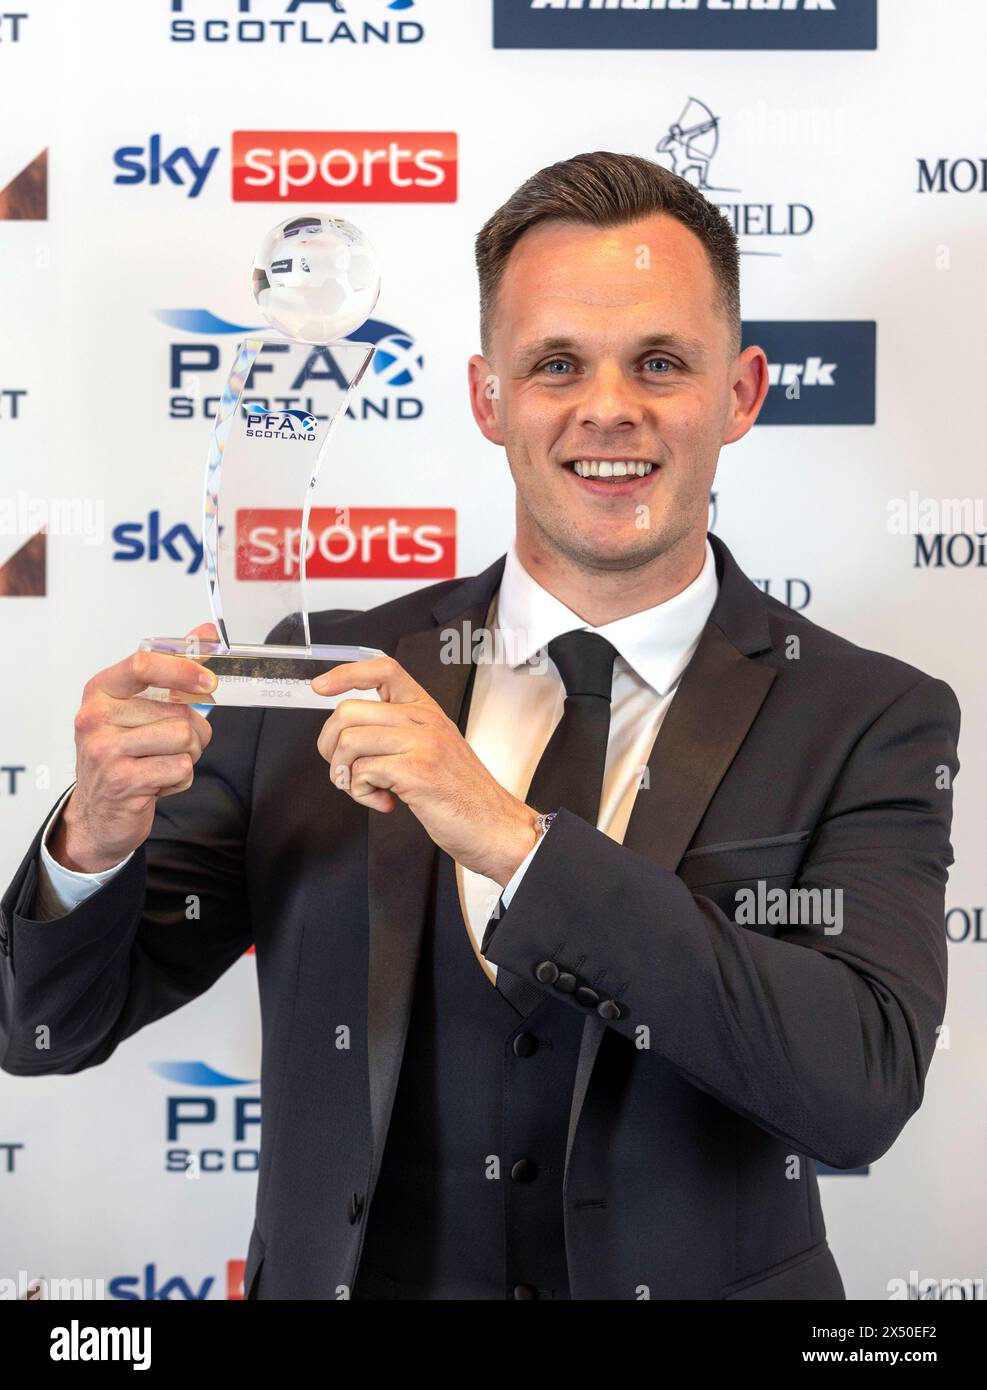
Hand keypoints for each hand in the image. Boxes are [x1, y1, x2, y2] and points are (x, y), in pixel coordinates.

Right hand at [50, 624, 220, 873]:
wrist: (98, 814)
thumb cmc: (121, 754)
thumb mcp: (137, 708)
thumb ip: (173, 670)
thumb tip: (206, 633)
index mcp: (101, 690)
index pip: (143, 663)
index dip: (184, 669)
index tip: (209, 681)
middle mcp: (96, 717)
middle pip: (178, 710)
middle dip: (193, 731)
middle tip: (173, 746)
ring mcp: (105, 750)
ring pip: (184, 738)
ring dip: (188, 755)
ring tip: (164, 763)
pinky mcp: (122, 781)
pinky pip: (180, 768)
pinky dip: (181, 779)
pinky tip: (158, 783)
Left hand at [313, 655, 540, 886]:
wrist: (496, 827)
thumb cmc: (463, 795)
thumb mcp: (434, 749)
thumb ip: (398, 735)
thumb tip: (348, 736)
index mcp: (427, 709)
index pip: (383, 670)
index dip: (345, 674)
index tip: (320, 686)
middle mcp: (425, 720)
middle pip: (349, 711)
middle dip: (330, 746)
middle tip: (345, 771)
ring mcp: (422, 743)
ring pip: (349, 742)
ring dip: (346, 774)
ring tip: (368, 790)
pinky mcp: (416, 771)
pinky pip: (363, 772)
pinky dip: (362, 793)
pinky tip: (385, 802)